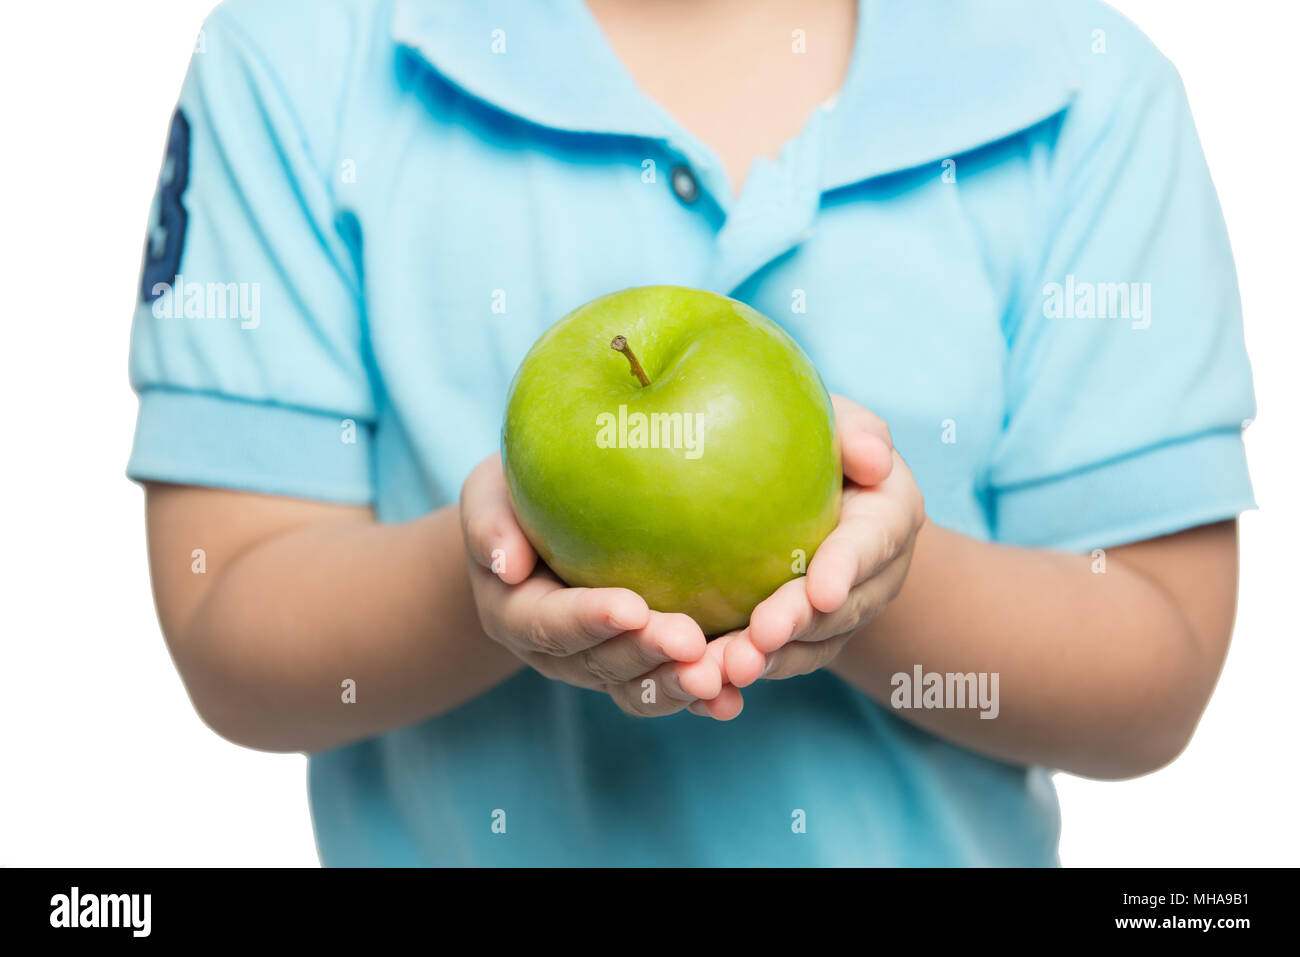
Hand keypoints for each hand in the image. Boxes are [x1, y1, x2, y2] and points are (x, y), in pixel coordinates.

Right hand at [460, 455, 742, 718]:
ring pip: (638, 689)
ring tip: (719, 677)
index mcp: (516, 613)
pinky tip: (733, 700)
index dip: (590, 619)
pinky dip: (701, 699)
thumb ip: (489, 522)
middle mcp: (559, 653)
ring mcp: (601, 666)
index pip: (550, 623)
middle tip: (690, 641)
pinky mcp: (641, 668)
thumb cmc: (515, 498)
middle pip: (601, 664)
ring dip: (678, 687)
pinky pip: (669, 689)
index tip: (631, 607)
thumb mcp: (489, 495)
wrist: (539, 532)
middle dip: (646, 655)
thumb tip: (504, 562)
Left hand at [723, 396, 924, 686]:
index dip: (846, 569)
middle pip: (838, 609)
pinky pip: (776, 661)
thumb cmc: (824, 443)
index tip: (820, 590)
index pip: (870, 544)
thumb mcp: (845, 423)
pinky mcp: (802, 637)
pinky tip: (705, 681)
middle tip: (760, 637)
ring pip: (806, 646)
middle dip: (799, 626)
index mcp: (889, 517)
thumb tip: (871, 457)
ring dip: (768, 660)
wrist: (816, 490)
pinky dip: (742, 672)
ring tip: (726, 669)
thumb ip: (860, 432)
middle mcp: (874, 576)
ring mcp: (840, 614)